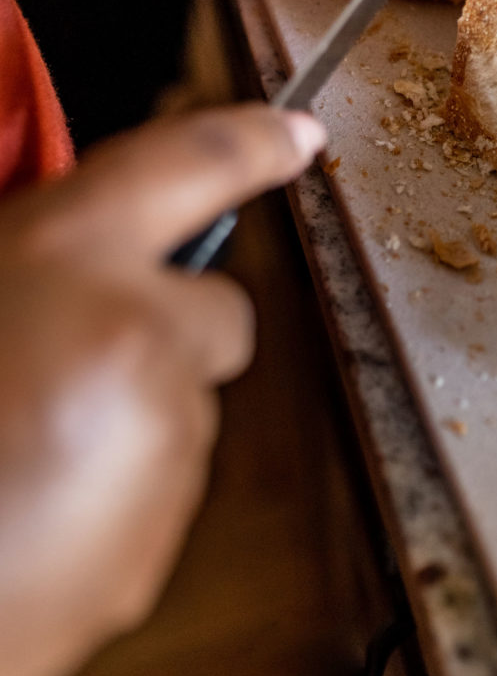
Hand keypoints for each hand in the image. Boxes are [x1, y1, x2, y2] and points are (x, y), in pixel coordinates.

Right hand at [0, 102, 323, 675]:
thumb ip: (34, 259)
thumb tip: (71, 264)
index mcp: (66, 260)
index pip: (191, 162)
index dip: (250, 141)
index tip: (291, 133)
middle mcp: (138, 341)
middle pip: (217, 311)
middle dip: (167, 322)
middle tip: (74, 348)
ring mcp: (159, 448)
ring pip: (187, 404)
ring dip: (133, 410)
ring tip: (24, 446)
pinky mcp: (158, 541)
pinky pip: (162, 485)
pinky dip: (118, 488)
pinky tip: (34, 506)